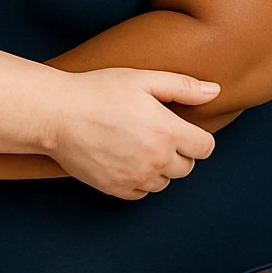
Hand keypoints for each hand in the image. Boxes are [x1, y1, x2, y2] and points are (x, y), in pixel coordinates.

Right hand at [47, 69, 218, 198]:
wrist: (56, 114)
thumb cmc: (98, 91)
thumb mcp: (141, 79)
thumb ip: (182, 87)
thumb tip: (215, 91)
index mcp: (167, 131)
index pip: (205, 148)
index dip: (195, 137)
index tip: (179, 127)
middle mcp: (156, 160)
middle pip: (187, 167)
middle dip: (177, 151)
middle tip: (153, 132)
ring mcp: (136, 178)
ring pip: (165, 182)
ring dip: (158, 167)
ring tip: (136, 144)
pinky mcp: (117, 189)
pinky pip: (142, 193)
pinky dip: (139, 180)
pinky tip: (124, 158)